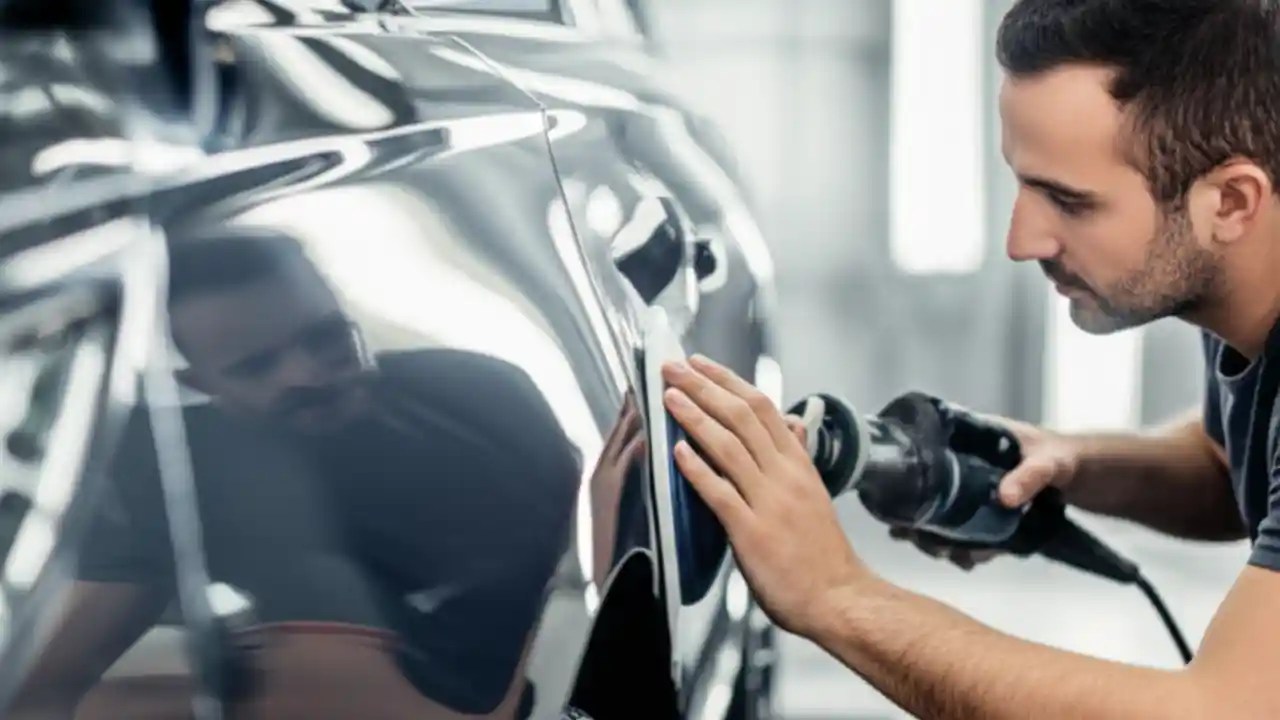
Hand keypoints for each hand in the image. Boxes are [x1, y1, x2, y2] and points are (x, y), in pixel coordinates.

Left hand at [661, 355, 872, 638]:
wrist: (840, 598)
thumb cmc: (822, 553)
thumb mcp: (815, 493)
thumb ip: (798, 457)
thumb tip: (793, 424)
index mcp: (797, 465)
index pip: (762, 408)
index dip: (728, 381)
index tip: (701, 363)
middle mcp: (784, 476)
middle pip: (742, 416)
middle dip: (704, 387)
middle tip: (673, 367)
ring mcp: (769, 502)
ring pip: (729, 446)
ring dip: (695, 417)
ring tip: (669, 397)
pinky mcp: (753, 533)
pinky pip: (721, 493)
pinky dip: (698, 470)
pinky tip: (677, 452)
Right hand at [883, 414, 1079, 569]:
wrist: (1089, 473)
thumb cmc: (1065, 457)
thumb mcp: (1049, 463)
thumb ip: (1029, 477)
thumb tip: (1004, 498)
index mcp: (969, 439)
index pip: (924, 459)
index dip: (909, 486)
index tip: (900, 514)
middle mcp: (962, 463)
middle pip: (927, 496)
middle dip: (923, 525)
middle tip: (931, 546)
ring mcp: (972, 489)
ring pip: (942, 517)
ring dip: (943, 541)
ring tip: (957, 557)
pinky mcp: (986, 510)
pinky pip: (965, 530)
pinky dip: (966, 547)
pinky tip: (971, 559)